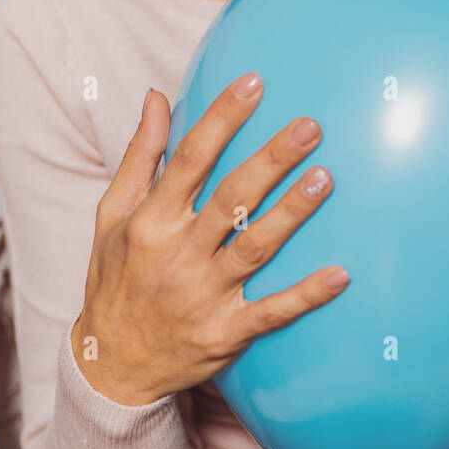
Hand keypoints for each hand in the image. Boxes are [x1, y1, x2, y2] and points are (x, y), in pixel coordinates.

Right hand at [72, 74, 348, 404]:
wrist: (108, 366)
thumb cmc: (115, 277)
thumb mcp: (111, 215)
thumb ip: (140, 154)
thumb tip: (156, 95)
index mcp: (151, 221)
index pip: (190, 158)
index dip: (222, 118)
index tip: (254, 83)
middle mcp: (177, 254)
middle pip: (232, 198)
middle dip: (272, 160)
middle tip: (310, 127)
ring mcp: (203, 296)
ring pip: (255, 247)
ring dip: (292, 213)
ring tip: (325, 178)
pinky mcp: (225, 333)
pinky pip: (272, 312)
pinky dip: (306, 295)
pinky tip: (340, 274)